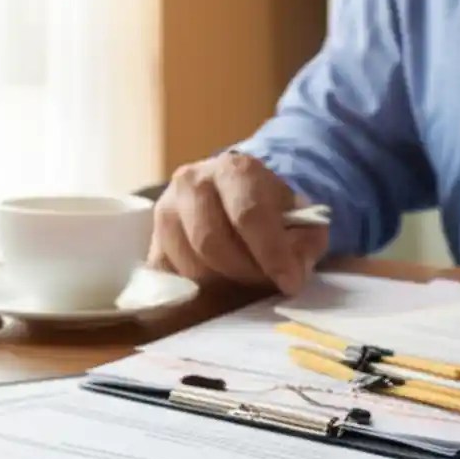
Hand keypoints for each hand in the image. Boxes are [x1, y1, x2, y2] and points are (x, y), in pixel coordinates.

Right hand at [148, 152, 328, 294]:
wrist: (233, 194)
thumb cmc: (268, 208)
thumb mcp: (299, 216)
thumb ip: (307, 239)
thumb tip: (295, 269)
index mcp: (234, 169)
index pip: (249, 214)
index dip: (271, 253)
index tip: (290, 281)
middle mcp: (192, 182)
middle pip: (212, 242)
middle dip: (245, 272)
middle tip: (266, 283)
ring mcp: (166, 210)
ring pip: (189, 262)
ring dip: (222, 282)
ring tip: (245, 280)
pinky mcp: (153, 239)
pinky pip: (169, 275)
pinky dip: (196, 289)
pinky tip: (218, 286)